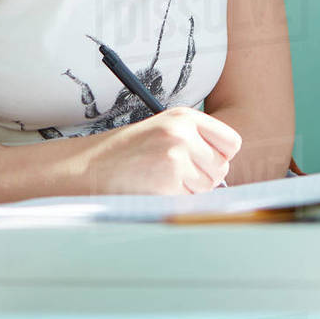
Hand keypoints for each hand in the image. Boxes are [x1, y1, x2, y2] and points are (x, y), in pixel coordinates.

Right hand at [81, 106, 241, 194]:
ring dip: (188, 190)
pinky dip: (175, 201)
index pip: (231, 142)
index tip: (202, 161)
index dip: (219, 156)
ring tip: (159, 179)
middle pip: (221, 168)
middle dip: (202, 177)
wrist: (88, 168)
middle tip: (171, 172)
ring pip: (207, 187)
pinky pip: (189, 201)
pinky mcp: (168, 182)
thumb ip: (195, 142)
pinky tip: (153, 190)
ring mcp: (176, 157)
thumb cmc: (125, 154)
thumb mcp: (162, 133)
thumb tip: (224, 169)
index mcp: (184, 117)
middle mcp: (183, 133)